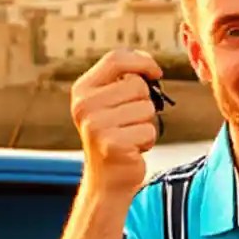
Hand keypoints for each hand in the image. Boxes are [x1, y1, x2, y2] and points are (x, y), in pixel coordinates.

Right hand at [70, 49, 163, 193]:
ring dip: (146, 123)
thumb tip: (151, 67)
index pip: (115, 59)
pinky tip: (132, 149)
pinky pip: (148, 130)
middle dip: (144, 102)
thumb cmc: (115, 135)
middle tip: (129, 122)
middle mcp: (84, 106)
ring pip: (146, 108)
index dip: (142, 61)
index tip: (155, 72)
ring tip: (129, 136)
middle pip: (137, 85)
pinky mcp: (112, 144)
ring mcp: (96, 125)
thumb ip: (125, 79)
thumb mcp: (111, 102)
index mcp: (82, 90)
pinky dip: (147, 141)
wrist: (106, 179)